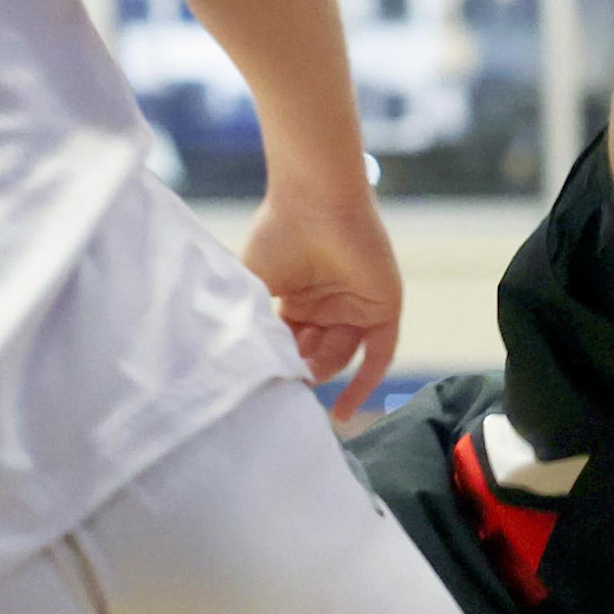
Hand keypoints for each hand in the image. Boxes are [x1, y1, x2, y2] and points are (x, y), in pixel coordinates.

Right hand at [244, 179, 406, 425]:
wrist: (315, 201)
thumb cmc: (279, 235)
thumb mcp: (255, 285)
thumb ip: (248, 322)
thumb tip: (230, 365)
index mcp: (298, 299)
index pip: (289, 344)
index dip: (276, 362)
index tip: (259, 382)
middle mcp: (328, 306)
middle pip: (314, 353)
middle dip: (297, 368)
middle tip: (279, 382)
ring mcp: (356, 307)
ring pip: (339, 355)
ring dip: (319, 373)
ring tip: (297, 382)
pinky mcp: (383, 308)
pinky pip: (378, 355)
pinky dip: (363, 384)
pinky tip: (341, 411)